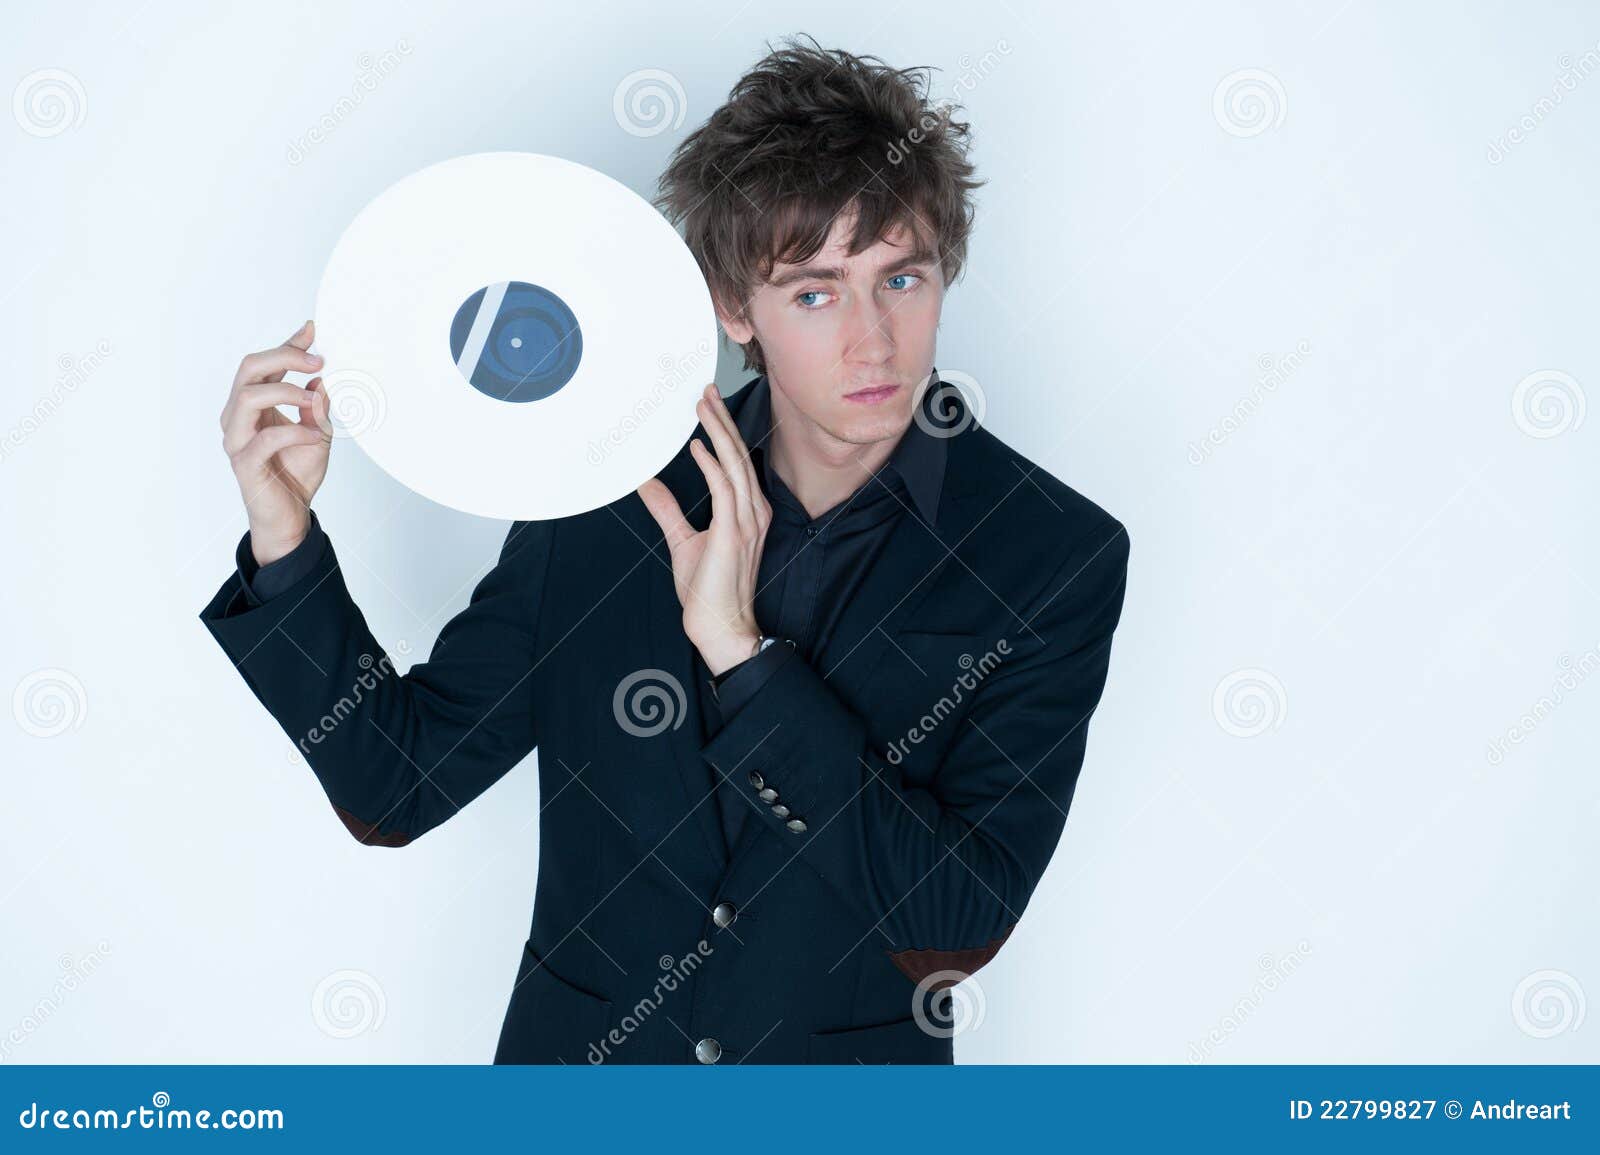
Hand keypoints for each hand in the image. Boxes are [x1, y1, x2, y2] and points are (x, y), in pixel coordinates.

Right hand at [219, 320, 333, 565]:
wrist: (290, 517)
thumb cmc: (297, 474)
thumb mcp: (318, 432)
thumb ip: (317, 406)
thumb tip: (322, 377)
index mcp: (253, 405)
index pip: (264, 365)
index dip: (287, 345)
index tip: (312, 330)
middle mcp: (238, 417)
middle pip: (249, 370)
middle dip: (283, 358)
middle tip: (316, 361)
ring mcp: (237, 440)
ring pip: (248, 397)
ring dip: (286, 391)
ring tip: (314, 400)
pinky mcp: (244, 464)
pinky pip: (264, 438)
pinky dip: (294, 430)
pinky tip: (315, 434)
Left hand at [637, 383, 770, 675]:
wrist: (719, 624)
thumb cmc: (707, 590)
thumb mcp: (682, 540)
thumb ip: (668, 510)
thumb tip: (648, 484)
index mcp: (746, 512)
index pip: (736, 462)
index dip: (723, 432)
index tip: (708, 406)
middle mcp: (753, 512)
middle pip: (739, 455)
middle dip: (722, 421)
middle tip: (707, 391)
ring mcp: (747, 522)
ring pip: (735, 465)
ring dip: (718, 433)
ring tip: (703, 406)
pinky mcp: (733, 533)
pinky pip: (725, 490)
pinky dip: (713, 466)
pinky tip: (698, 447)